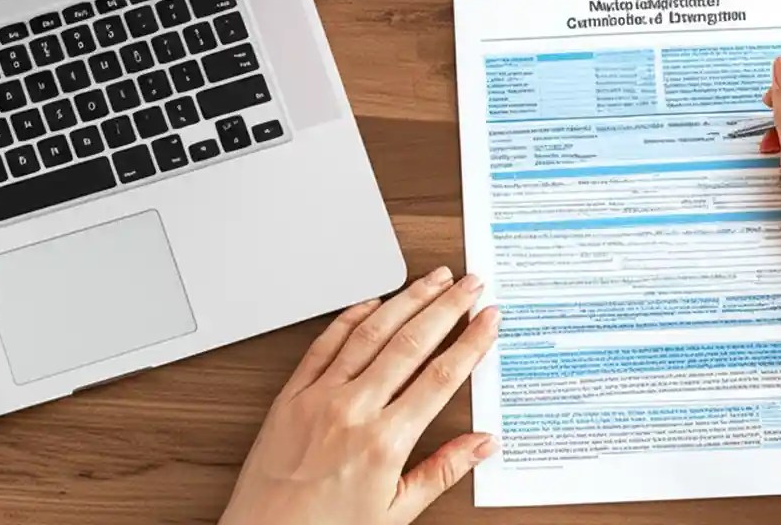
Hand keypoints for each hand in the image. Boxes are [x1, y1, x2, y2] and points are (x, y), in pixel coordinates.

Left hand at [219, 268, 500, 524]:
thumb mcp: (395, 512)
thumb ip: (442, 471)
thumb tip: (482, 445)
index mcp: (385, 442)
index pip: (441, 376)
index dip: (471, 341)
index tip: (490, 318)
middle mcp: (353, 410)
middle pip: (412, 342)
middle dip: (447, 306)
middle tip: (470, 283)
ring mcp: (319, 397)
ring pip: (371, 332)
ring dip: (406, 300)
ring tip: (432, 279)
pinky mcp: (291, 395)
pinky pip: (325, 344)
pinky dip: (351, 317)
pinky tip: (373, 303)